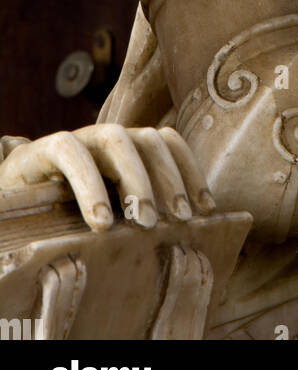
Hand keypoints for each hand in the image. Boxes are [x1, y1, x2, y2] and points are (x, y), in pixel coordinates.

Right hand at [0, 124, 215, 231]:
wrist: (8, 200)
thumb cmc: (64, 212)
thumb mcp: (109, 210)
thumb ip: (136, 211)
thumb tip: (183, 232)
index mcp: (128, 149)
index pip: (168, 143)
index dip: (189, 171)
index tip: (206, 209)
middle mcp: (107, 137)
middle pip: (149, 139)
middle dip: (169, 178)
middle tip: (180, 218)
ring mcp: (78, 138)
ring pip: (116, 139)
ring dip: (136, 180)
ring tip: (144, 222)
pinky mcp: (43, 149)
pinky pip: (71, 153)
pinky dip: (90, 186)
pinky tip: (100, 222)